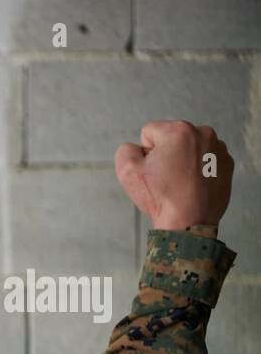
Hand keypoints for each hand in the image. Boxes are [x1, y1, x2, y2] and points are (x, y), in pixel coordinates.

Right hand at [115, 121, 232, 230]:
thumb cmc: (161, 197)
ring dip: (183, 160)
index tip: (153, 170)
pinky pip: (206, 159)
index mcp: (178, 131)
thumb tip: (136, 148)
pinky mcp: (227, 163)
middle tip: (166, 178)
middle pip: (172, 138)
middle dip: (166, 154)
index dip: (145, 153)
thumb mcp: (127, 172)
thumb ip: (126, 150)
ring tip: (180, 183)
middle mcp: (203, 133)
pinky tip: (193, 185)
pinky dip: (199, 169)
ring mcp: (218, 148)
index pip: (150, 132)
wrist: (189, 222)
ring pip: (190, 148)